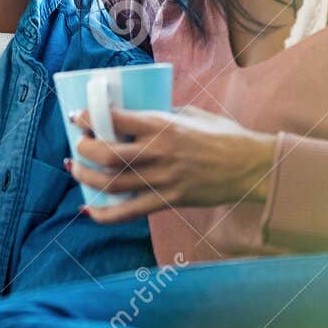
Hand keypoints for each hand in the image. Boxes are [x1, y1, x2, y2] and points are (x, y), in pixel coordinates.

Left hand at [67, 105, 275, 223]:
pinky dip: (104, 215)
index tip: (75, 116)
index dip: (89, 118)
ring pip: (111, 183)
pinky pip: (129, 212)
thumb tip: (134, 113)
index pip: (116, 119)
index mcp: (163, 125)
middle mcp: (159, 152)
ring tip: (76, 170)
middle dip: (83, 150)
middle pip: (106, 154)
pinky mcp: (169, 200)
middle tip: (76, 146)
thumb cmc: (223, 135)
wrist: (252, 166)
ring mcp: (163, 179)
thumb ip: (162, 114)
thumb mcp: (191, 113)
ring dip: (86, 179)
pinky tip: (89, 211)